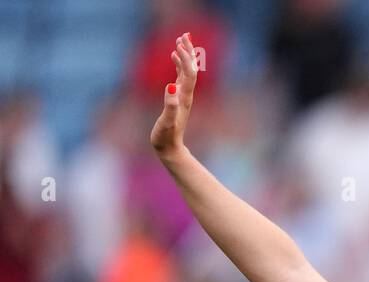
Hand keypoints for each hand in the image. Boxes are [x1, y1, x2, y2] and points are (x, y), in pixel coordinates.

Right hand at [150, 32, 198, 159]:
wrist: (170, 149)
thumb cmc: (166, 137)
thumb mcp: (167, 122)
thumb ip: (169, 105)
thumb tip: (171, 86)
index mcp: (183, 98)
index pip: (188, 73)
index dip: (186, 58)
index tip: (180, 43)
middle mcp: (185, 95)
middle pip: (190, 69)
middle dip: (188, 51)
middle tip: (185, 34)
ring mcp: (182, 96)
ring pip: (186, 71)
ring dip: (184, 55)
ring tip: (180, 39)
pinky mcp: (177, 99)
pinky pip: (180, 77)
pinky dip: (178, 64)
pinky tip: (174, 56)